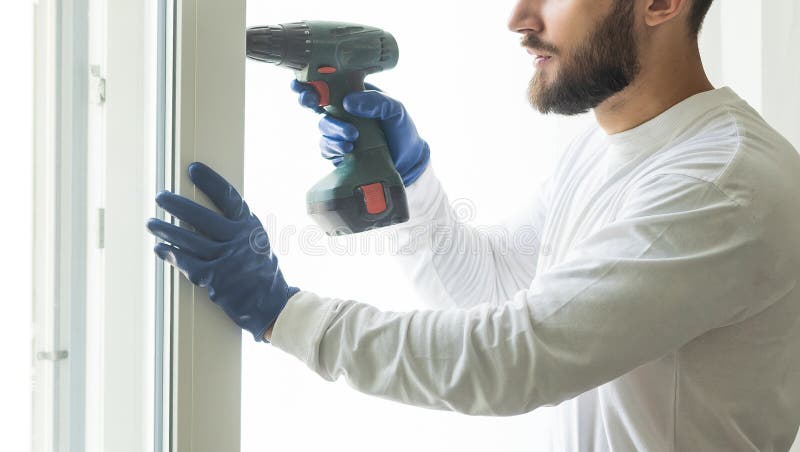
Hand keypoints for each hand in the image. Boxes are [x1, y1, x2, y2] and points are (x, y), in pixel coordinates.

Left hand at [146, 162, 298, 342]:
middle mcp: (238, 241)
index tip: (193, 169)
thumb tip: (208, 208)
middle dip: (176, 204)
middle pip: (201, 217)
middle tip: (160, 197)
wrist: (271, 304)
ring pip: (188, 240)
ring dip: (166, 230)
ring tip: (152, 223)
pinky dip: (170, 254)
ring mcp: (225, 261)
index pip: (228, 197)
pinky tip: (160, 248)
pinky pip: (185, 263)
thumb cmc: (261, 270)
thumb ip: (237, 226)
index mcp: (249, 227)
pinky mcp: (214, 280)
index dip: (211, 181)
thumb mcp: (256, 241)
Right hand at [290, 80, 430, 185]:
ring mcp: (339, 132)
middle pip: (315, 103)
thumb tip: (349, 102)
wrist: (407, 160)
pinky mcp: (339, 152)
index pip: (329, 83)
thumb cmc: (401, 129)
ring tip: (352, 135)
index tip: (305, 82)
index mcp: (353, 94)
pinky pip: (327, 148)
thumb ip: (377, 102)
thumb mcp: (396, 109)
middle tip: (312, 101)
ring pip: (323, 127)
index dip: (312, 81)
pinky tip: (348, 148)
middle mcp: (342, 112)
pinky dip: (334, 146)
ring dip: (333, 129)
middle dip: (308, 99)